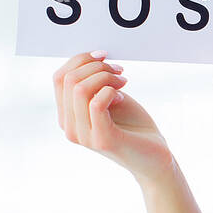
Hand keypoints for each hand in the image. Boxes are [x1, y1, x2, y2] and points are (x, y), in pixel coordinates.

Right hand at [53, 51, 173, 184]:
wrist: (154, 157)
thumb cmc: (133, 127)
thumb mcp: (110, 98)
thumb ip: (94, 84)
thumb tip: (90, 60)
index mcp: (67, 116)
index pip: (59, 78)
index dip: (80, 59)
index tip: (103, 55)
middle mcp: (70, 128)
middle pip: (68, 80)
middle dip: (96, 66)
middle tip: (119, 71)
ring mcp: (84, 136)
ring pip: (79, 89)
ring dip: (105, 77)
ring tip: (122, 82)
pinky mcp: (102, 141)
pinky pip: (96, 104)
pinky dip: (111, 91)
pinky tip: (122, 97)